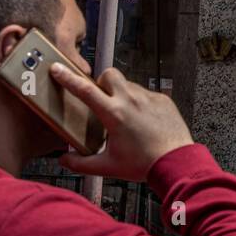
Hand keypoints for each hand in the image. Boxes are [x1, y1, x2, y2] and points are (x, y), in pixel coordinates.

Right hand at [50, 62, 193, 182]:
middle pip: (109, 74)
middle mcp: (131, 100)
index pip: (85, 90)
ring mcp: (149, 97)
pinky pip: (145, 93)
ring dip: (121, 95)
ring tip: (125, 117)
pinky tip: (142, 120)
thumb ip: (81, 164)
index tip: (58, 69)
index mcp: (114, 114)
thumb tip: (64, 160)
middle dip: (101, 83)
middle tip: (102, 100)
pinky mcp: (163, 99)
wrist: (176, 162)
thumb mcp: (108, 166)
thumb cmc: (144, 164)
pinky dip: (139, 102)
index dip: (69, 78)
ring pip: (128, 84)